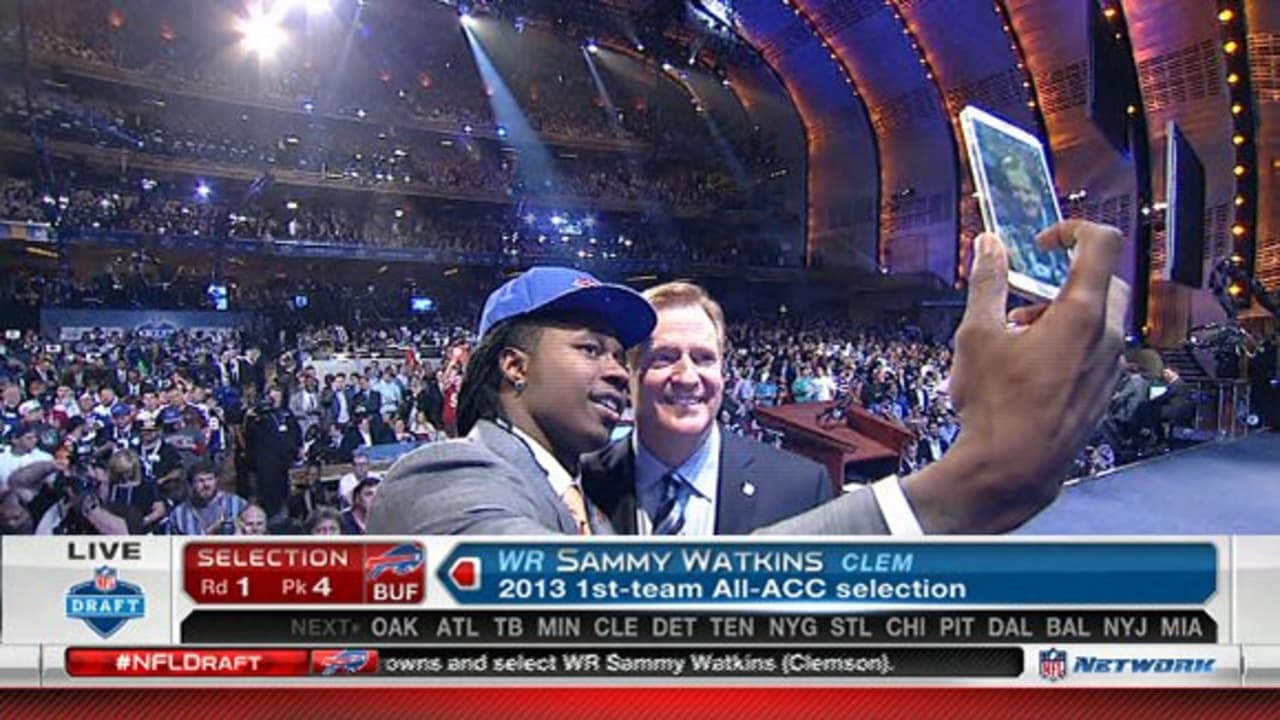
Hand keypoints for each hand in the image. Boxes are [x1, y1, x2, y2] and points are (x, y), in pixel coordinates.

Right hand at [905, 220, 1127, 532]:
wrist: (1014, 471)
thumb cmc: (996, 408)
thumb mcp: (977, 335)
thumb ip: (987, 282)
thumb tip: (989, 245)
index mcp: (1081, 314)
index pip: (1101, 243)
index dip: (1072, 229)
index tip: (1043, 242)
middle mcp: (1106, 337)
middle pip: (1104, 280)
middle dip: (1064, 278)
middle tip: (1024, 298)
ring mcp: (1111, 367)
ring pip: (1100, 318)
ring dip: (1064, 314)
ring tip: (1018, 338)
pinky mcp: (1105, 391)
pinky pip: (1097, 351)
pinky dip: (1071, 344)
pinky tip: (1031, 368)